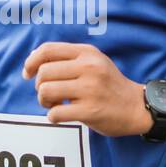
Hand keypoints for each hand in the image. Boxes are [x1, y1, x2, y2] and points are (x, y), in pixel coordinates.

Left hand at [23, 42, 150, 136]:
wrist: (137, 107)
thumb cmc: (109, 85)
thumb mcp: (94, 61)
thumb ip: (68, 58)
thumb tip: (33, 58)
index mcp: (87, 53)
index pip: (47, 50)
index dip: (31, 61)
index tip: (27, 74)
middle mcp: (89, 68)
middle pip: (43, 73)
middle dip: (39, 86)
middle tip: (50, 94)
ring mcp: (90, 89)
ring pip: (45, 91)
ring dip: (44, 101)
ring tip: (55, 104)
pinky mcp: (90, 111)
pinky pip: (55, 113)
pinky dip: (53, 116)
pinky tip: (62, 115)